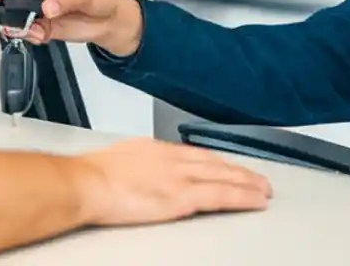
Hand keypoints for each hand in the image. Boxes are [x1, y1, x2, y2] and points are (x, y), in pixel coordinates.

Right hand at [0, 0, 144, 55]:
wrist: (111, 23)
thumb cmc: (101, 0)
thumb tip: (46, 8)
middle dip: (4, 2)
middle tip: (7, 15)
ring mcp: (37, 8)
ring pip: (13, 11)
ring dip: (14, 22)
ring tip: (30, 30)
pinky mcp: (41, 26)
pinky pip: (25, 30)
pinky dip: (28, 34)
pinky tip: (41, 36)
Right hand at [73, 138, 271, 225]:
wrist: (85, 182)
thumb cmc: (92, 174)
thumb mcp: (118, 158)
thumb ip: (137, 163)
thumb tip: (140, 171)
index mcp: (156, 149)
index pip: (195, 154)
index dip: (216, 162)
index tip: (228, 166)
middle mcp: (172, 158)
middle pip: (215, 163)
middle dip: (239, 170)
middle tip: (258, 178)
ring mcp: (179, 177)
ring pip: (224, 177)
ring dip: (248, 183)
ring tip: (264, 189)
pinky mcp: (182, 197)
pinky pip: (221, 196)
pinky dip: (243, 197)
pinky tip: (256, 200)